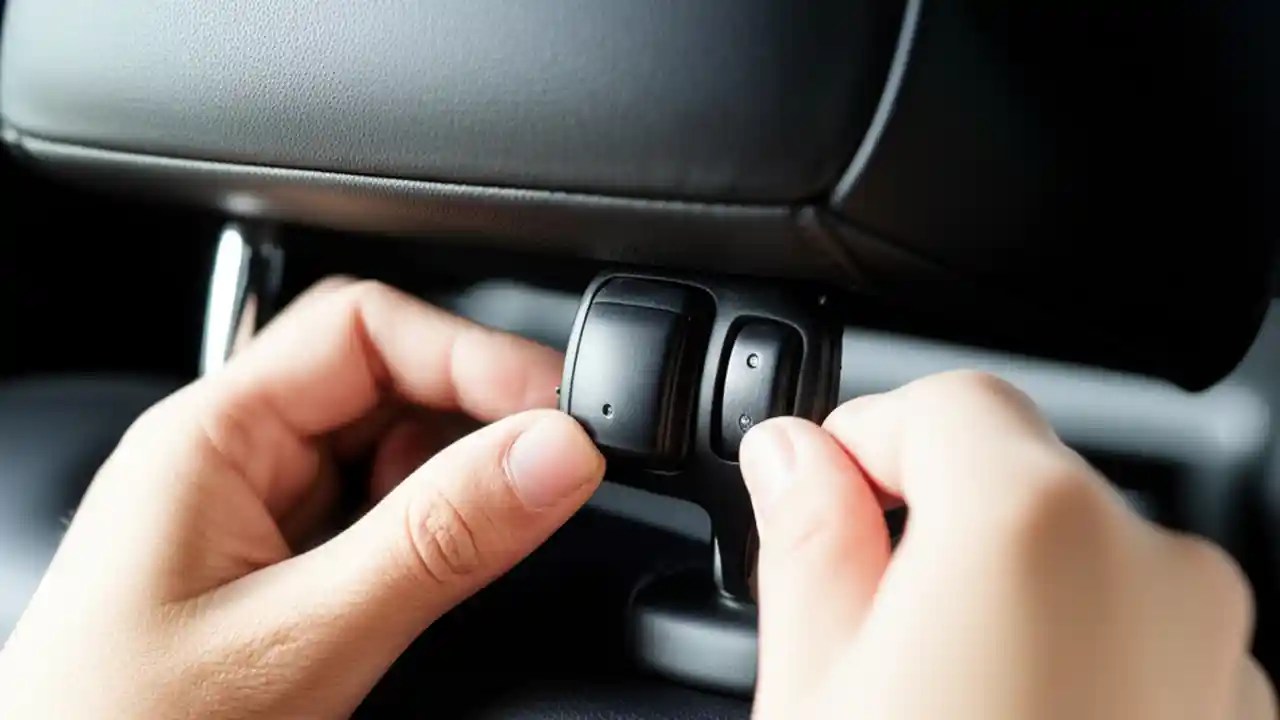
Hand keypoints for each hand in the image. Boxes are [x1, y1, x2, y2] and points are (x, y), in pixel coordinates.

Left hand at [0, 279, 604, 717]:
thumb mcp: (301, 641)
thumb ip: (437, 542)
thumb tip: (554, 454)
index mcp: (209, 438)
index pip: (364, 332)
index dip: (471, 356)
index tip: (559, 415)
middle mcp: (231, 463)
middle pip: (384, 384)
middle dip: (472, 421)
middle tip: (550, 475)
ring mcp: (256, 521)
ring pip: (389, 455)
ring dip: (455, 484)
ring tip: (487, 541)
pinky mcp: (280, 577)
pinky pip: (378, 521)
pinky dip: (432, 536)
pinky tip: (442, 577)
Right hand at [741, 371, 1275, 719]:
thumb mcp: (811, 691)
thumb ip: (808, 545)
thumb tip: (794, 458)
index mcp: (1036, 531)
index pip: (947, 400)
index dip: (866, 437)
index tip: (818, 488)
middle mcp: (1160, 574)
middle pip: (1021, 482)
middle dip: (934, 527)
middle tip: (860, 626)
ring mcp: (1220, 656)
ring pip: (1085, 567)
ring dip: (1009, 601)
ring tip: (939, 699)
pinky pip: (1143, 644)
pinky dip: (1079, 664)